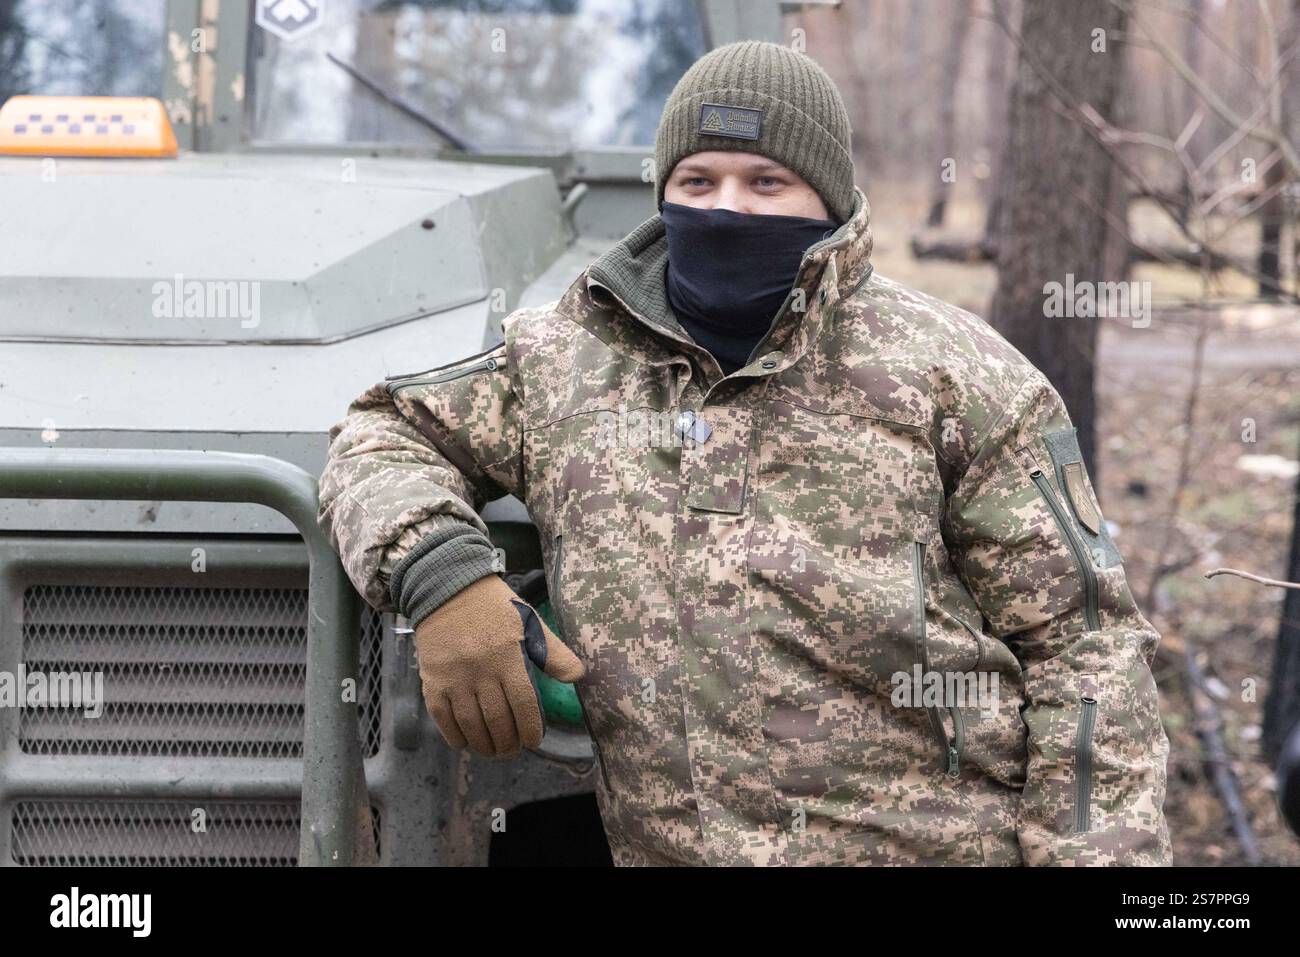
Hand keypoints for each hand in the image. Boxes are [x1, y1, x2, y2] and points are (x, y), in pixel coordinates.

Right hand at [412, 574, 584, 755]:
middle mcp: (480, 671)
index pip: (524, 705)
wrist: (446, 589)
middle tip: (514, 749)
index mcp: (508, 657)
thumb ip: (554, 652)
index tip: (534, 741)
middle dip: (509, 743)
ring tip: (494, 751)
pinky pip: (443, 719)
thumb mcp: (529, 621)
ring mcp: (454, 679)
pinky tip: (466, 743)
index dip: (531, 730)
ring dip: (485, 745)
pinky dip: (456, 737)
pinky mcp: (432, 682)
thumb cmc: (493, 606)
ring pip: (472, 725)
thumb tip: (578, 677)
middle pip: (498, 721)